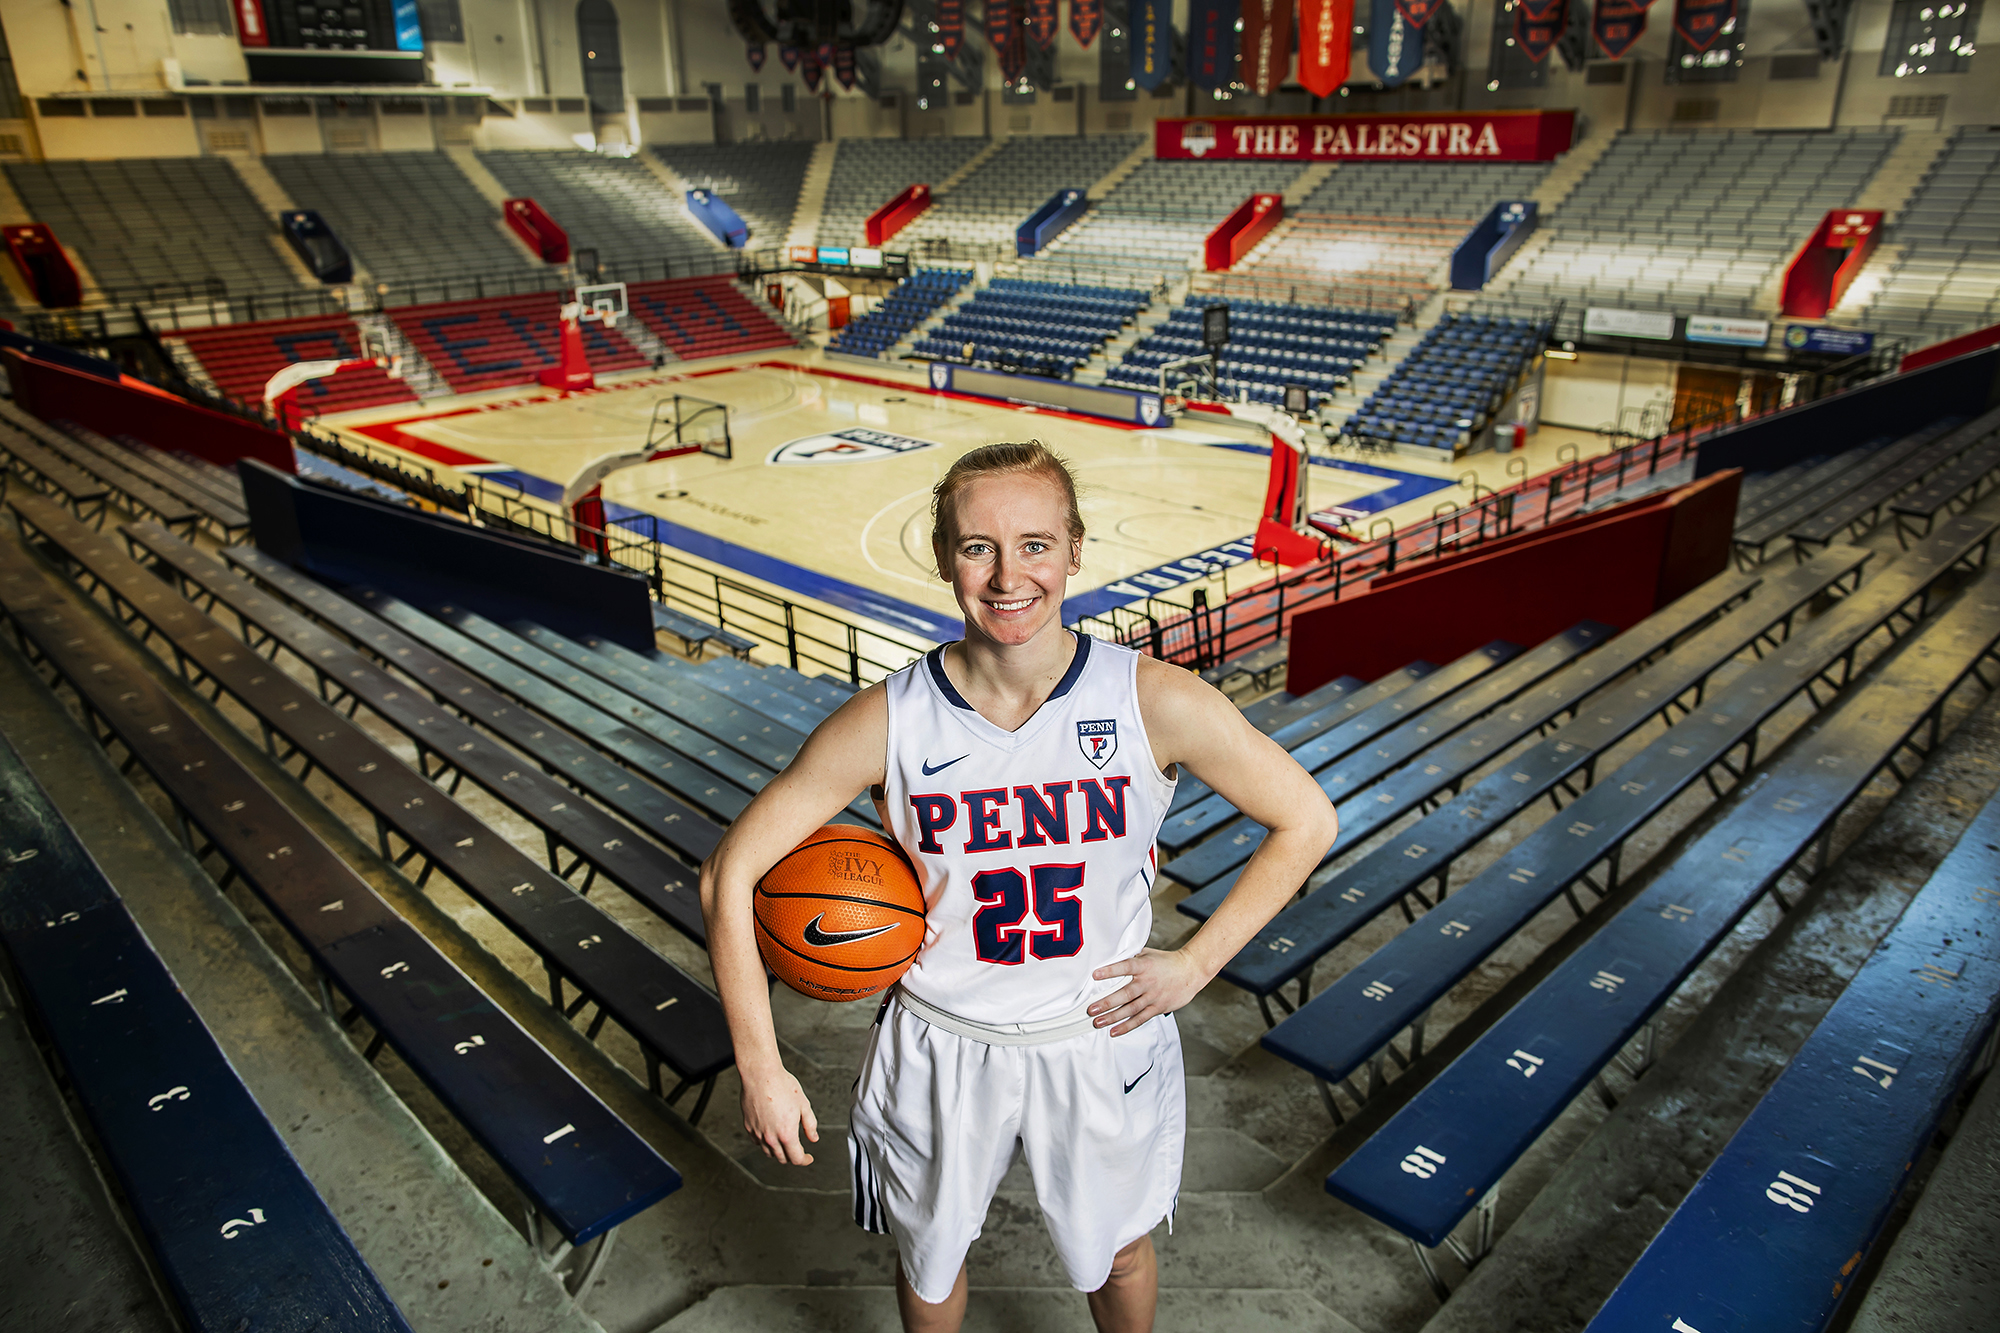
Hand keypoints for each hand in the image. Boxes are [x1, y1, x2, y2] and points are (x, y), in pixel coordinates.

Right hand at [740, 1063, 818, 1164]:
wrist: (760, 1074)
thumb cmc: (782, 1085)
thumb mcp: (804, 1105)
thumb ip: (810, 1125)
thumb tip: (813, 1138)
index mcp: (787, 1134)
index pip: (796, 1158)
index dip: (804, 1160)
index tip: (808, 1158)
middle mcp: (771, 1137)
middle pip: (782, 1158)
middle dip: (792, 1157)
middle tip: (798, 1150)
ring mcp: (757, 1133)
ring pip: (768, 1152)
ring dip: (778, 1151)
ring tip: (785, 1142)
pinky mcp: (748, 1126)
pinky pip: (757, 1142)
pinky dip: (765, 1143)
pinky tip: (771, 1135)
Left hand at [1088, 948, 1210, 1036]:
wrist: (1191, 971)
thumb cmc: (1167, 961)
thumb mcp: (1148, 953)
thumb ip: (1131, 957)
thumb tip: (1111, 956)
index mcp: (1144, 966)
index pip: (1125, 967)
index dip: (1110, 971)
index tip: (1095, 975)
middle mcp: (1148, 982)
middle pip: (1125, 994)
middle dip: (1107, 1002)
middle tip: (1091, 1009)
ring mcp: (1153, 996)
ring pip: (1130, 1009)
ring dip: (1113, 1017)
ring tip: (1098, 1022)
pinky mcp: (1158, 1007)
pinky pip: (1140, 1019)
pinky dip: (1127, 1026)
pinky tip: (1114, 1031)